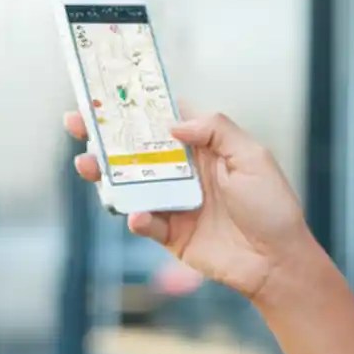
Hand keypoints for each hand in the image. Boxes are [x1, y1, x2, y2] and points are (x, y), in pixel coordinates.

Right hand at [66, 111, 311, 301]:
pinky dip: (136, 217)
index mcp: (206, 148)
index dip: (140, 106)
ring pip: (131, 183)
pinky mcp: (170, 233)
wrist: (277, 262)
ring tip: (86, 163)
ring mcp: (175, 202)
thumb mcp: (252, 157)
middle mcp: (186, 172)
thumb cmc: (272, 207)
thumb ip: (216, 131)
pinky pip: (144, 221)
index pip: (166, 120)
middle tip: (76, 120)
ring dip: (106, 173)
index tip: (110, 91)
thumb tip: (173, 124)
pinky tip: (136, 213)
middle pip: (138, 148)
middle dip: (106, 135)